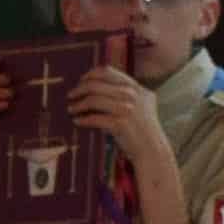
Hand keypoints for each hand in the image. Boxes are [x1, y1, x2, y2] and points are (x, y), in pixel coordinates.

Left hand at [68, 63, 169, 187]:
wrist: (152, 151)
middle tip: (71, 95)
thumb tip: (97, 86)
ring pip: (93, 100)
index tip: (81, 81)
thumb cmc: (143, 130)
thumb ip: (127, 93)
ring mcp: (127, 109)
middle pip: (97, 84)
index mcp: (136, 88)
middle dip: (80, 89)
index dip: (90, 75)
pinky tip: (78, 121)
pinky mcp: (120, 124)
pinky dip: (83, 119)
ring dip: (78, 104)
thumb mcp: (142, 105)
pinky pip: (94, 118)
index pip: (108, 72)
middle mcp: (132, 95)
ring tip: (71, 109)